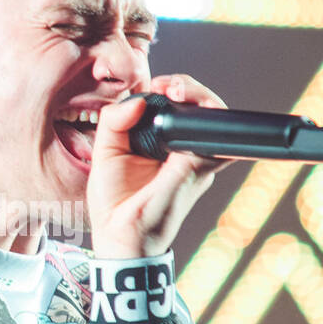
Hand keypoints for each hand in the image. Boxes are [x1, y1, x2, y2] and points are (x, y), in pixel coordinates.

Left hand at [88, 73, 237, 259]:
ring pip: (214, 119)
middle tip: (170, 88)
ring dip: (201, 99)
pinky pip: (218, 144)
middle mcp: (182, 151)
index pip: (175, 107)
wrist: (120, 238)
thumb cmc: (114, 202)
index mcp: (160, 143)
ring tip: (178, 93)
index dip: (171, 89)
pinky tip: (196, 114)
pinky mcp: (198, 173)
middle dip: (189, 88)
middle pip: (199, 107)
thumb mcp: (105, 152)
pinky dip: (213, 125)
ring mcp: (194, 162)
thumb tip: (137, 99)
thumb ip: (114, 120)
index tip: (157, 85)